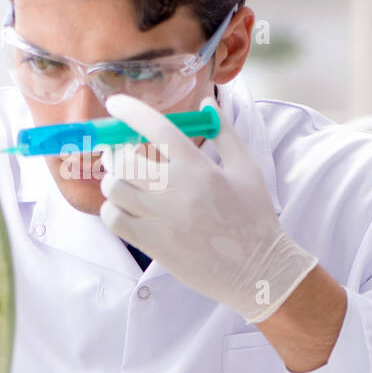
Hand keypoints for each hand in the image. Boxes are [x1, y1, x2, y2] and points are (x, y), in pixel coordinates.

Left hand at [98, 94, 318, 322]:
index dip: (131, 111)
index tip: (115, 103)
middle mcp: (177, 191)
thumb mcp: (247, 168)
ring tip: (128, 184)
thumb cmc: (254, 217)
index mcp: (199, 168)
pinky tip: (128, 208)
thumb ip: (225, 132)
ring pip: (114, 188)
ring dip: (115, 181)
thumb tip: (207, 102)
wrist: (258, 270)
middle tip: (125, 154)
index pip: (157, 128)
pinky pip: (113, 219)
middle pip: (125, 159)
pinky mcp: (153, 244)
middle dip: (119, 152)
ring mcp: (162, 219)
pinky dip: (113, 210)